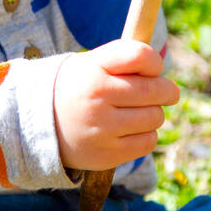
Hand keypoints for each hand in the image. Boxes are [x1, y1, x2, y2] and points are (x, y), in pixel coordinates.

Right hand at [53, 39, 179, 171]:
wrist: (43, 125)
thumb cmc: (81, 87)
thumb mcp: (93, 62)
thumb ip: (126, 55)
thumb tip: (161, 63)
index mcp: (93, 70)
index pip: (140, 56)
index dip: (154, 62)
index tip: (153, 69)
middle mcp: (96, 99)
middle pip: (155, 90)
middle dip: (166, 90)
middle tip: (165, 92)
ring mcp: (101, 130)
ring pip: (155, 117)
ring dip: (153, 113)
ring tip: (137, 111)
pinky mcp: (107, 155)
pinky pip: (148, 142)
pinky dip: (146, 134)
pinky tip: (131, 129)